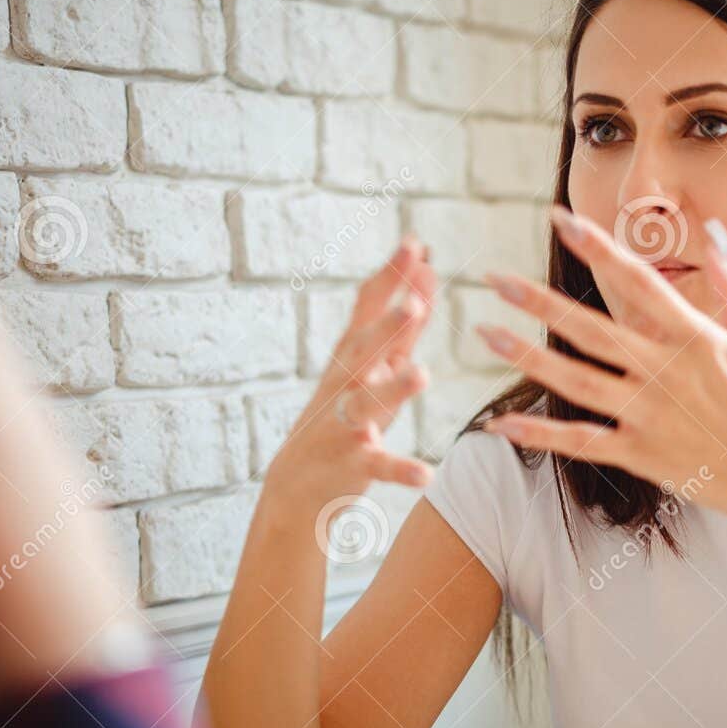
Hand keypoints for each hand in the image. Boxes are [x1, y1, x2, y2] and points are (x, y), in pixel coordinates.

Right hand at [268, 238, 435, 504]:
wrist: (299, 483)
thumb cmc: (346, 413)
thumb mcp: (375, 366)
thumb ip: (404, 323)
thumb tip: (427, 270)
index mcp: (354, 356)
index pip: (369, 309)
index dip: (390, 278)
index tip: (414, 244)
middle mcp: (345, 383)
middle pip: (364, 349)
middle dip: (387, 325)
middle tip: (413, 303)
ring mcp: (345, 422)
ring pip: (367, 403)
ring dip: (393, 388)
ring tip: (421, 375)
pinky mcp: (352, 462)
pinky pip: (378, 465)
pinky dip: (401, 468)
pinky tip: (427, 472)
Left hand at [475, 206, 726, 533]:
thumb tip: (717, 234)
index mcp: (696, 338)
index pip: (638, 281)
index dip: (597, 248)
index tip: (562, 220)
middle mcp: (667, 373)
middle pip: (591, 329)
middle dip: (539, 302)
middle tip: (494, 279)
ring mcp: (651, 416)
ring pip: (576, 380)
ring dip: (528, 357)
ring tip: (486, 333)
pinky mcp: (642, 455)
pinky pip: (581, 442)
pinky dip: (540, 432)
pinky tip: (501, 422)